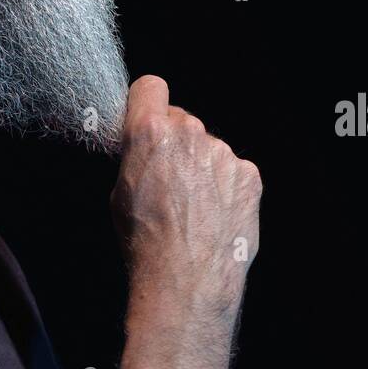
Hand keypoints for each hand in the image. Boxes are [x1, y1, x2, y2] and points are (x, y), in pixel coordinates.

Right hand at [110, 76, 261, 323]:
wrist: (186, 281)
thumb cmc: (145, 244)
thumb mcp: (119, 195)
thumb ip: (134, 159)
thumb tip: (140, 149)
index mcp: (151, 134)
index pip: (150, 87)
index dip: (145, 103)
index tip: (146, 118)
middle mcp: (191, 136)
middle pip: (181, 121)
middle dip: (173, 143)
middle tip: (165, 181)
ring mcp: (224, 155)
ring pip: (207, 148)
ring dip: (199, 168)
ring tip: (190, 208)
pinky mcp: (248, 176)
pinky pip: (231, 170)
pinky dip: (223, 187)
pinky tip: (212, 215)